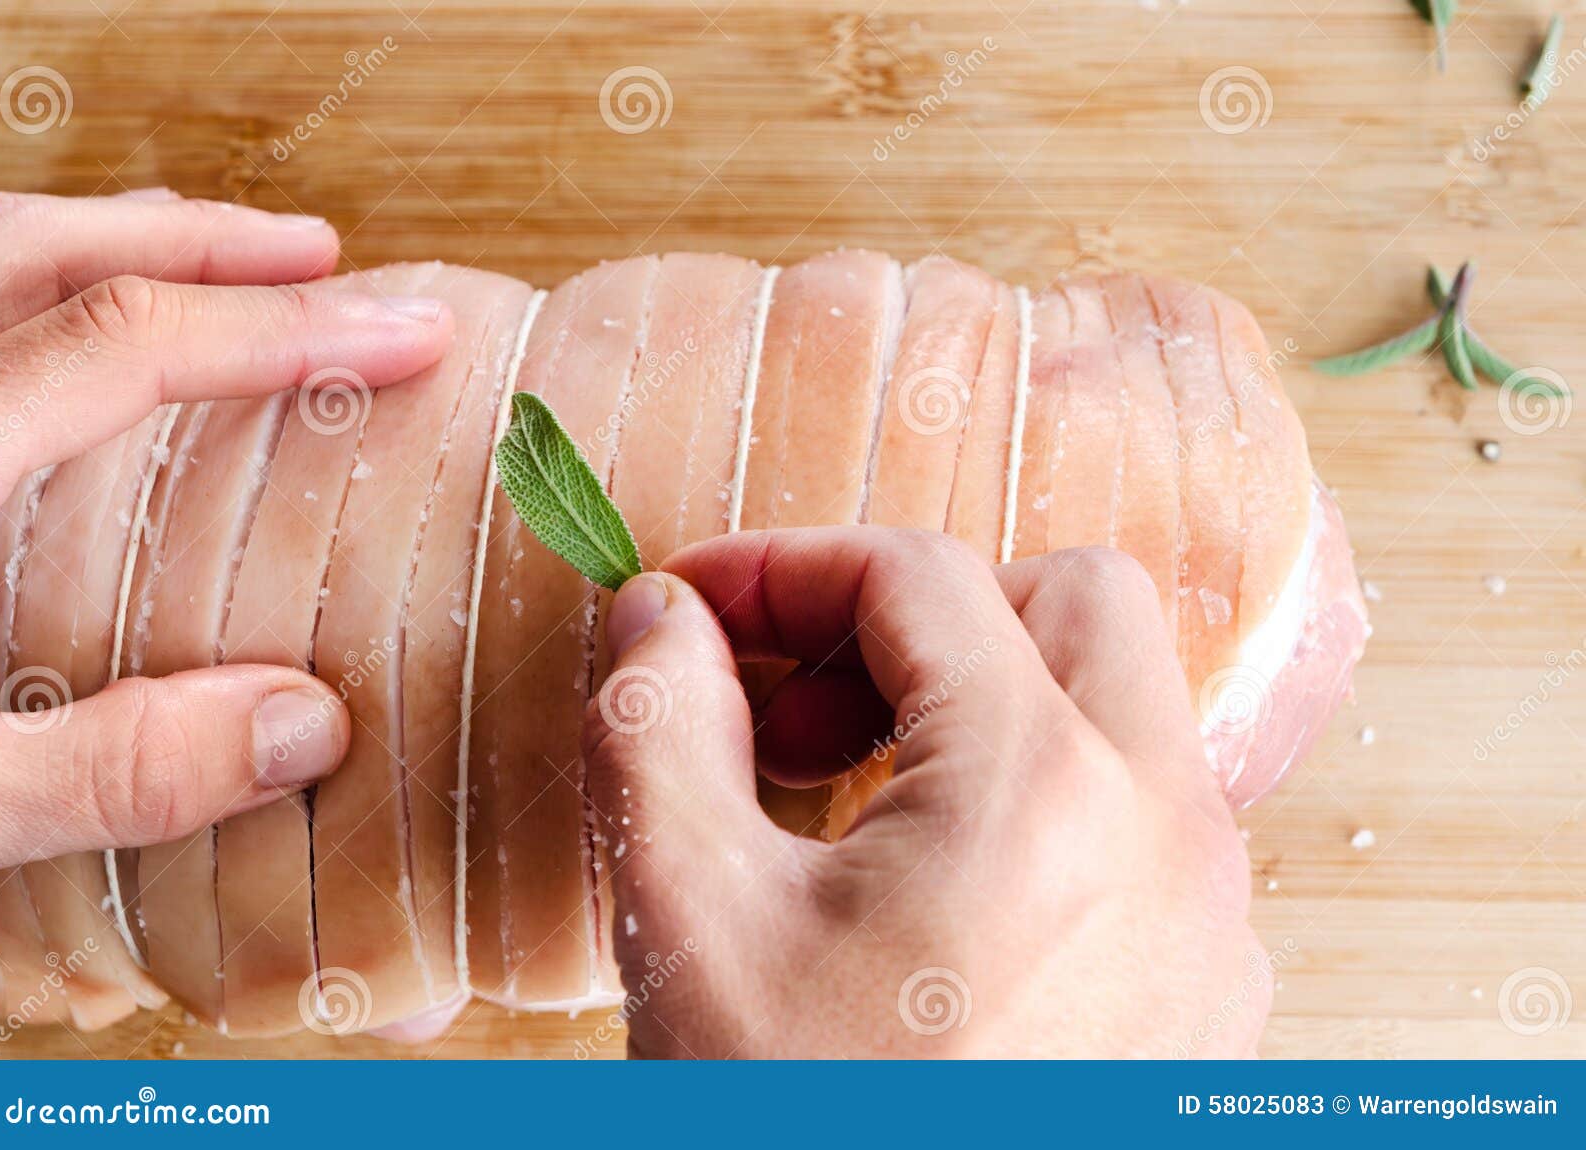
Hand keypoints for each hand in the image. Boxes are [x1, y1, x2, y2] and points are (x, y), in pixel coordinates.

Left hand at [0, 189, 452, 868]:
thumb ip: (94, 770)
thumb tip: (305, 726)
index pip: (122, 343)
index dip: (279, 327)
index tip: (403, 327)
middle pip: (37, 250)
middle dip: (201, 240)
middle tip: (324, 255)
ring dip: (102, 241)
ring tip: (206, 256)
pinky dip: (8, 295)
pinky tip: (42, 352)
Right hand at [582, 528, 1268, 1057]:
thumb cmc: (805, 1128)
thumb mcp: (690, 927)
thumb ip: (657, 729)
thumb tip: (659, 616)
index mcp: (1044, 790)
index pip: (917, 575)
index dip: (782, 566)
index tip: (691, 612)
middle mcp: (1168, 830)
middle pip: (1068, 599)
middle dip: (919, 616)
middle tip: (803, 702)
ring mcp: (1210, 912)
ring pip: (1121, 704)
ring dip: (984, 702)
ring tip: (852, 798)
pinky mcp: (1209, 984)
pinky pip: (1144, 812)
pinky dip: (1040, 794)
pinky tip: (934, 891)